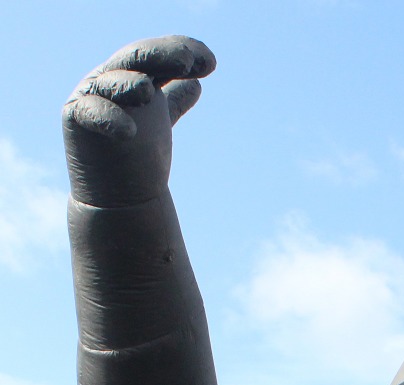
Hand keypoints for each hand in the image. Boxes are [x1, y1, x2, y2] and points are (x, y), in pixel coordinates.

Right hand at [63, 36, 214, 206]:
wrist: (118, 197)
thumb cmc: (138, 158)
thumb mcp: (160, 124)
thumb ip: (174, 102)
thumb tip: (196, 84)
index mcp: (132, 75)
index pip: (159, 57)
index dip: (183, 51)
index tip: (212, 65)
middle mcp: (110, 79)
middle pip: (136, 58)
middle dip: (161, 55)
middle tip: (186, 61)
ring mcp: (91, 96)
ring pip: (111, 82)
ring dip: (128, 83)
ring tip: (148, 91)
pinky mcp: (76, 118)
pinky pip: (91, 112)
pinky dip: (109, 118)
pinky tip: (129, 132)